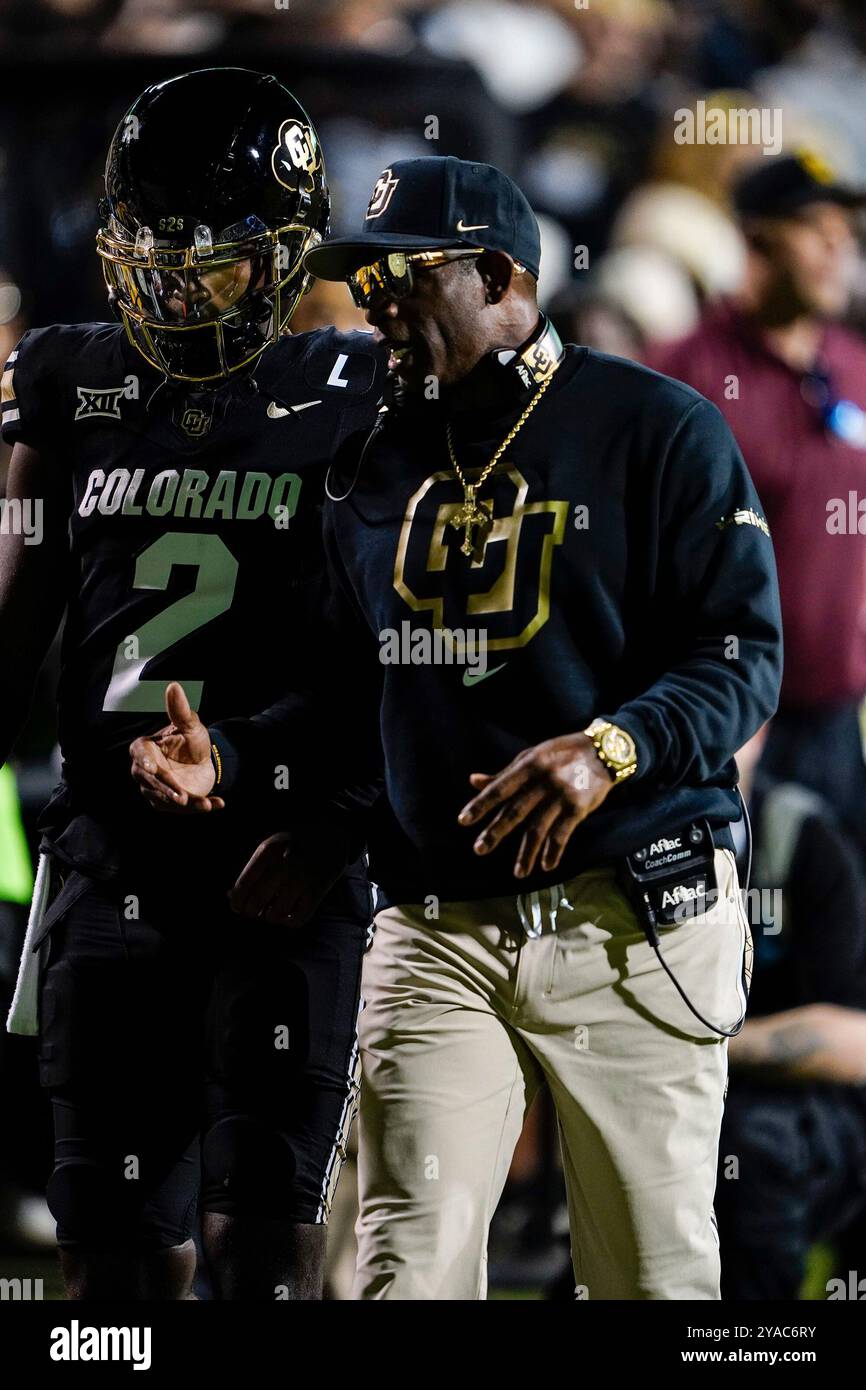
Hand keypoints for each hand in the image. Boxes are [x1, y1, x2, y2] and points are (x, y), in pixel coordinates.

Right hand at [129, 681, 223, 812]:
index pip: (139, 756)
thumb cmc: (191, 741)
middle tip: (182, 796)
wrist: (205, 762)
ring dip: (186, 804)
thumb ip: (180, 710)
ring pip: (167, 799)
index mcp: (144, 749)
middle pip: (152, 782)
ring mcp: (154, 789)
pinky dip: (200, 806)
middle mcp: (145, 772)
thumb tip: (173, 686)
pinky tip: (217, 804)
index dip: (145, 763)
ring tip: (205, 805)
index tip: (153, 768)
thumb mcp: (190, 726)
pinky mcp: (168, 803)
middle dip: (167, 790)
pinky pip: (183, 809)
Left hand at [229, 832, 342, 926]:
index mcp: (269, 850)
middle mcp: (285, 862)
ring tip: (271, 911)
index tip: (237, 907)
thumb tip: (230, 896)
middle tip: (253, 913)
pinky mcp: (319, 889)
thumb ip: (252, 870)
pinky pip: (298, 919)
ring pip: (276, 913)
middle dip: (251, 912)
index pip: (244, 884)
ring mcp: (304, 876)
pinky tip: (288, 914)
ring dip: (270, 917)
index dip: (237, 901)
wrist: (332, 831)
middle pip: (258, 900)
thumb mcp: (272, 847)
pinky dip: (289, 922)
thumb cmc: (295, 842)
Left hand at [457, 733, 614, 877]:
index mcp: (528, 765)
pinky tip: (545, 866)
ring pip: (539, 828)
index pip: (500, 788)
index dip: (481, 805)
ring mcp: (561, 795)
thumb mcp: (532, 756)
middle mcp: (543, 780)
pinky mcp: (579, 807)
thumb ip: (504, 773)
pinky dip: (553, 852)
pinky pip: (563, 834)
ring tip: (518, 874)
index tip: (463, 821)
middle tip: (479, 850)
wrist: (604, 751)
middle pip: (515, 811)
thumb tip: (473, 781)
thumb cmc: (561, 753)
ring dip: (526, 853)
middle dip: (496, 832)